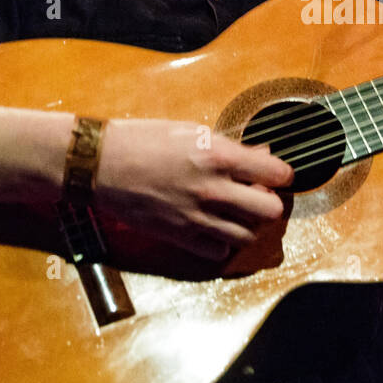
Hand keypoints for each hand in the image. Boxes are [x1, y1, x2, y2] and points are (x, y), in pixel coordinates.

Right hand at [90, 119, 293, 260]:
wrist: (99, 164)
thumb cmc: (143, 139)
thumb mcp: (191, 131)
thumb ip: (230, 148)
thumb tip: (261, 157)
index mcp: (218, 155)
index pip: (276, 173)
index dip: (282, 174)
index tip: (277, 174)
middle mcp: (213, 189)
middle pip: (270, 210)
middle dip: (270, 201)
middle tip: (257, 193)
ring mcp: (197, 217)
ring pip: (248, 235)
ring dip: (248, 223)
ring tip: (237, 211)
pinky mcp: (180, 237)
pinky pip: (220, 251)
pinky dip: (223, 242)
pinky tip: (215, 226)